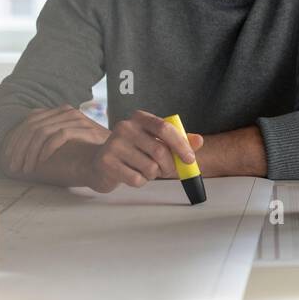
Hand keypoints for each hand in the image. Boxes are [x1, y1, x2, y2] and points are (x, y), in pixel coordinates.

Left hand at [2, 104, 110, 178]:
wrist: (114, 154)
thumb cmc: (85, 153)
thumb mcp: (60, 144)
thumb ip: (44, 137)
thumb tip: (15, 146)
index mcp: (58, 111)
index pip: (28, 121)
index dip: (15, 141)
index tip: (8, 160)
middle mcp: (66, 111)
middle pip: (32, 126)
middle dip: (18, 149)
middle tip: (14, 168)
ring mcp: (76, 118)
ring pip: (42, 131)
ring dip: (30, 152)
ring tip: (26, 169)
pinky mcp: (85, 128)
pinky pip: (59, 135)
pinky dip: (47, 149)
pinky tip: (42, 161)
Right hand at [82, 110, 204, 192]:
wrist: (99, 162)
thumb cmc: (134, 151)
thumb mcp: (155, 141)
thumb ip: (178, 141)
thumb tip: (199, 141)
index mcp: (139, 118)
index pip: (165, 128)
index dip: (180, 145)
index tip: (189, 159)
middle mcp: (125, 127)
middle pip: (159, 151)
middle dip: (169, 166)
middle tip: (167, 171)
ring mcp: (114, 145)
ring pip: (150, 168)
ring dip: (153, 175)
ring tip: (144, 170)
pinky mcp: (107, 163)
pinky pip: (137, 179)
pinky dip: (141, 182)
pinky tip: (132, 175)